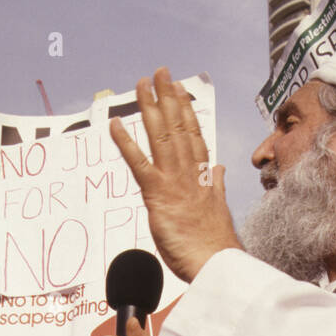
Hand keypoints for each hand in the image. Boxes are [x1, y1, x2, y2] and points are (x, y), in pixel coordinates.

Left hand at [108, 68, 241, 282]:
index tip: (180, 90)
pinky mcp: (158, 195)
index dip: (187, 110)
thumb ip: (217, 186)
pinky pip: (139, 163)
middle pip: (179, 127)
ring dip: (150, 107)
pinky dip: (126, 143)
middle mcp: (190, 172)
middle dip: (169, 97)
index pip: (194, 135)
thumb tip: (220, 170)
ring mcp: (174, 181)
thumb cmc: (215, 244)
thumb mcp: (218, 209)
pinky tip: (115, 124)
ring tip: (142, 84)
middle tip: (160, 72)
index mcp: (204, 176)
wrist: (215, 263)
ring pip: (161, 136)